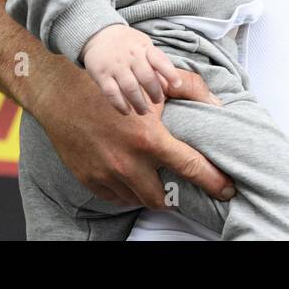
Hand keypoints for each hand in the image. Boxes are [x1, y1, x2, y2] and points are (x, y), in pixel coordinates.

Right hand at [30, 57, 235, 207]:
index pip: (191, 168)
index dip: (213, 181)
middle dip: (173, 198)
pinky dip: (125, 191)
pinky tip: (129, 176)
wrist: (62, 95)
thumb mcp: (151, 88)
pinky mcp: (90, 180)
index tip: (227, 189)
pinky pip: (115, 198)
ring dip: (147, 193)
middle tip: (179, 190)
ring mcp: (107, 174)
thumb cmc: (110, 89)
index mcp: (149, 140)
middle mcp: (129, 163)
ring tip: (152, 179)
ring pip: (137, 200)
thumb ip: (187, 92)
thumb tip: (216, 104)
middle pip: (161, 198)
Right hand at [82, 23, 187, 115]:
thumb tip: (168, 85)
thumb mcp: (144, 46)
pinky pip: (112, 93)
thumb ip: (157, 63)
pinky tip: (127, 111)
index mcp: (144, 48)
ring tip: (143, 111)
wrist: (99, 33)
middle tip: (158, 101)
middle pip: (146, 78)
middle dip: (155, 93)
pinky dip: (120, 105)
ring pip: (130, 88)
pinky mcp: (101, 74)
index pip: (160, 60)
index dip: (170, 73)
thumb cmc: (127, 43)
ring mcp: (115, 66)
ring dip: (139, 103)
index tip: (177, 85)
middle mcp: (130, 56)